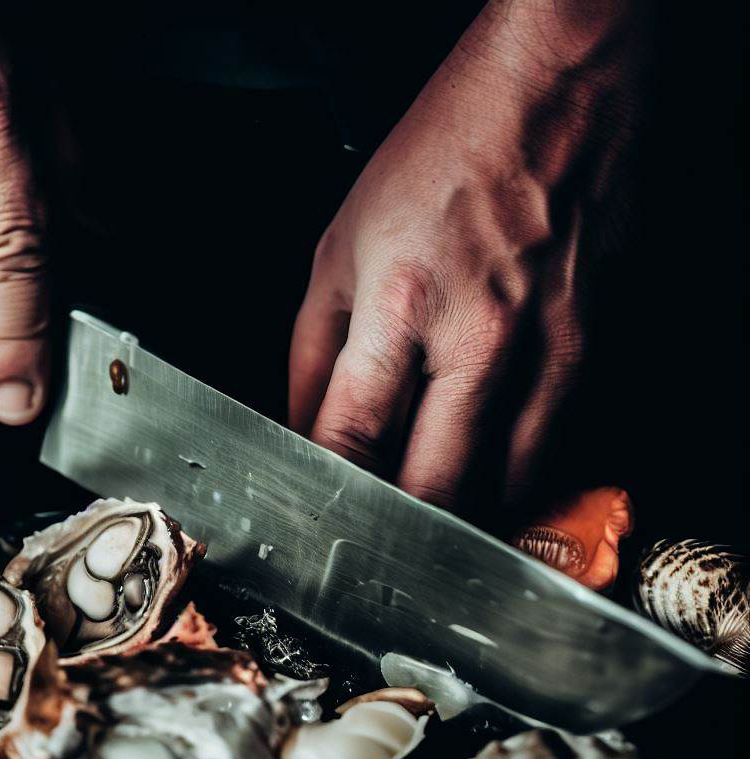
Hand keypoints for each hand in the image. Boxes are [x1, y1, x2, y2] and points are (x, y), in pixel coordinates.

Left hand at [289, 0, 646, 510]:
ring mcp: (548, 348)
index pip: (351, 438)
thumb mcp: (338, 249)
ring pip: (506, 487)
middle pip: (435, 486)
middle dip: (397, 525)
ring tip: (430, 502)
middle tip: (374, 530)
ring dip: (461, 511)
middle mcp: (480, 337)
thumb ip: (310, 355)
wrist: (555, 92)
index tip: (317, 516)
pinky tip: (486, 466)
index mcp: (400, 304)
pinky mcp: (593, 350)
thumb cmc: (441, 160)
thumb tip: (301, 431)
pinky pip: (554, 450)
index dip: (328, 494)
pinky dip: (515, 478)